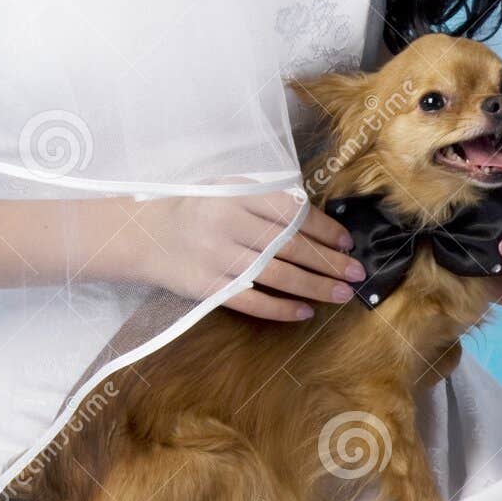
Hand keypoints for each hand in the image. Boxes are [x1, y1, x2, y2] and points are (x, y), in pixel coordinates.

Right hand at [122, 192, 362, 319]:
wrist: (145, 234)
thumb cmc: (197, 209)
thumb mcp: (228, 189)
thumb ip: (266, 200)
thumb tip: (317, 221)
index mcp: (237, 194)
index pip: (292, 212)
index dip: (324, 228)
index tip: (346, 242)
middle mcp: (228, 223)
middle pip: (291, 246)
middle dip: (329, 261)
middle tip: (356, 273)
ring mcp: (217, 257)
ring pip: (277, 275)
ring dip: (315, 286)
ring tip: (341, 293)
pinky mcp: (207, 286)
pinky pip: (252, 301)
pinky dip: (280, 308)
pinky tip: (304, 311)